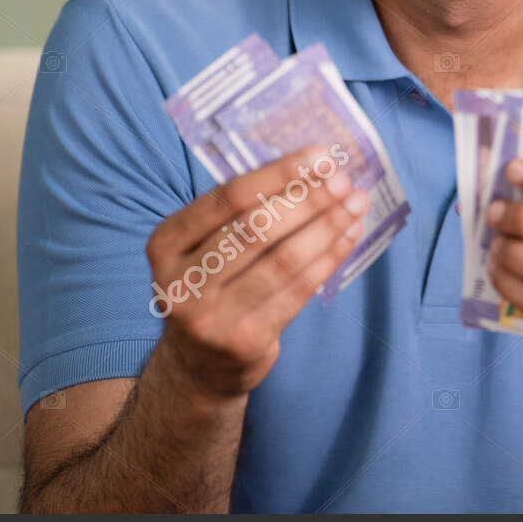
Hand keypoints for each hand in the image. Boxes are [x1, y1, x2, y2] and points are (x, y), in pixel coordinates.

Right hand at [145, 146, 368, 399]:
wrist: (199, 366)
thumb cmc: (212, 286)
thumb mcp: (204, 248)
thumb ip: (240, 213)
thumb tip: (310, 167)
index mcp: (165, 243)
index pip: (227, 198)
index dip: (278, 173)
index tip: (320, 155)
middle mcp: (180, 280)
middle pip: (255, 228)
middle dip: (307, 199)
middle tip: (344, 179)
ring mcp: (210, 317)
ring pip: (282, 260)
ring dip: (327, 226)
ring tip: (357, 203)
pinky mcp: (245, 341)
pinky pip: (298, 291)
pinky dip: (329, 258)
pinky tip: (349, 235)